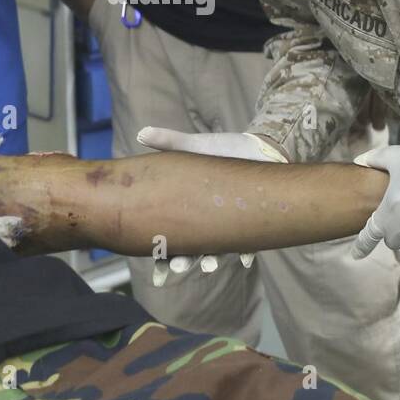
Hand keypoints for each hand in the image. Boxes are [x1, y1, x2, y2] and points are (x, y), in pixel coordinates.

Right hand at [136, 128, 287, 284]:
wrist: (258, 150)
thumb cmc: (221, 151)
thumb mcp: (193, 146)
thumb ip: (169, 141)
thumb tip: (141, 132)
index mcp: (186, 209)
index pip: (168, 235)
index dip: (160, 250)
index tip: (155, 256)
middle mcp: (205, 222)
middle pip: (189, 249)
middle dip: (183, 260)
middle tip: (178, 267)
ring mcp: (227, 225)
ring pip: (216, 250)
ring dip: (211, 259)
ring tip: (208, 265)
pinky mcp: (250, 223)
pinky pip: (248, 242)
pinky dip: (247, 251)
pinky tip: (246, 258)